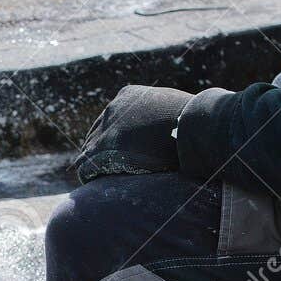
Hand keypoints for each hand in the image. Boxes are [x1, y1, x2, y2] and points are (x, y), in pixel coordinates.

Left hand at [73, 85, 193, 182]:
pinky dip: (90, 175)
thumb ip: (165, 115)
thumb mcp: (177, 108)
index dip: (116, 136)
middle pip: (98, 132)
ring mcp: (104, 128)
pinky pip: (86, 165)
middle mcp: (112, 109)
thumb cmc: (194, 121)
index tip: (122, 150)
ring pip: (89, 149)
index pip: (114, 117)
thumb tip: (176, 126)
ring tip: (102, 179)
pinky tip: (97, 185)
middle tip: (110, 167)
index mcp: (129, 96)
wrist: (192, 126)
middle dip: (103, 149)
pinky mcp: (101, 149)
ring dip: (95, 164)